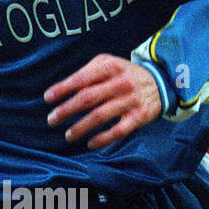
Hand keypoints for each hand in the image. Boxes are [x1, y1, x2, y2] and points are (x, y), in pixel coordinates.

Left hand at [44, 53, 162, 148]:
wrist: (160, 82)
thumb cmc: (125, 74)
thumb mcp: (109, 64)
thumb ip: (87, 72)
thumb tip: (62, 89)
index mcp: (110, 67)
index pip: (82, 79)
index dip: (63, 89)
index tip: (47, 98)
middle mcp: (121, 83)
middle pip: (88, 98)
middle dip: (67, 110)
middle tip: (51, 119)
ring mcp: (130, 101)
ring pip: (100, 116)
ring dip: (81, 127)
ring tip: (68, 135)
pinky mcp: (139, 117)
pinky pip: (118, 131)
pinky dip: (103, 139)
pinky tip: (90, 144)